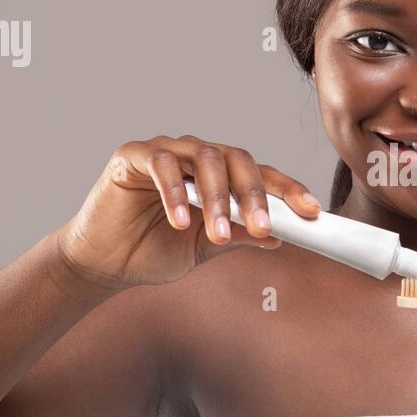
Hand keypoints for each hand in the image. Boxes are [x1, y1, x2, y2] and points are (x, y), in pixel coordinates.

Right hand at [54, 135, 321, 292]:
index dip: (288, 190)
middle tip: (263, 226)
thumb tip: (278, 236)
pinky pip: (161, 165)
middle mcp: (196, 156)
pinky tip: (180, 221)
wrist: (104, 264)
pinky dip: (174, 192)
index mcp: (219, 176)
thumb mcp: (205, 248)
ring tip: (216, 233)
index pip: (261, 175)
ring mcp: (165, 152)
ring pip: (205, 158)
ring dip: (216, 198)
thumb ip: (238, 236)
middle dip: (255, 194)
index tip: (312, 212)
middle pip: (238, 160)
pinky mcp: (133, 155)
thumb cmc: (152, 250)